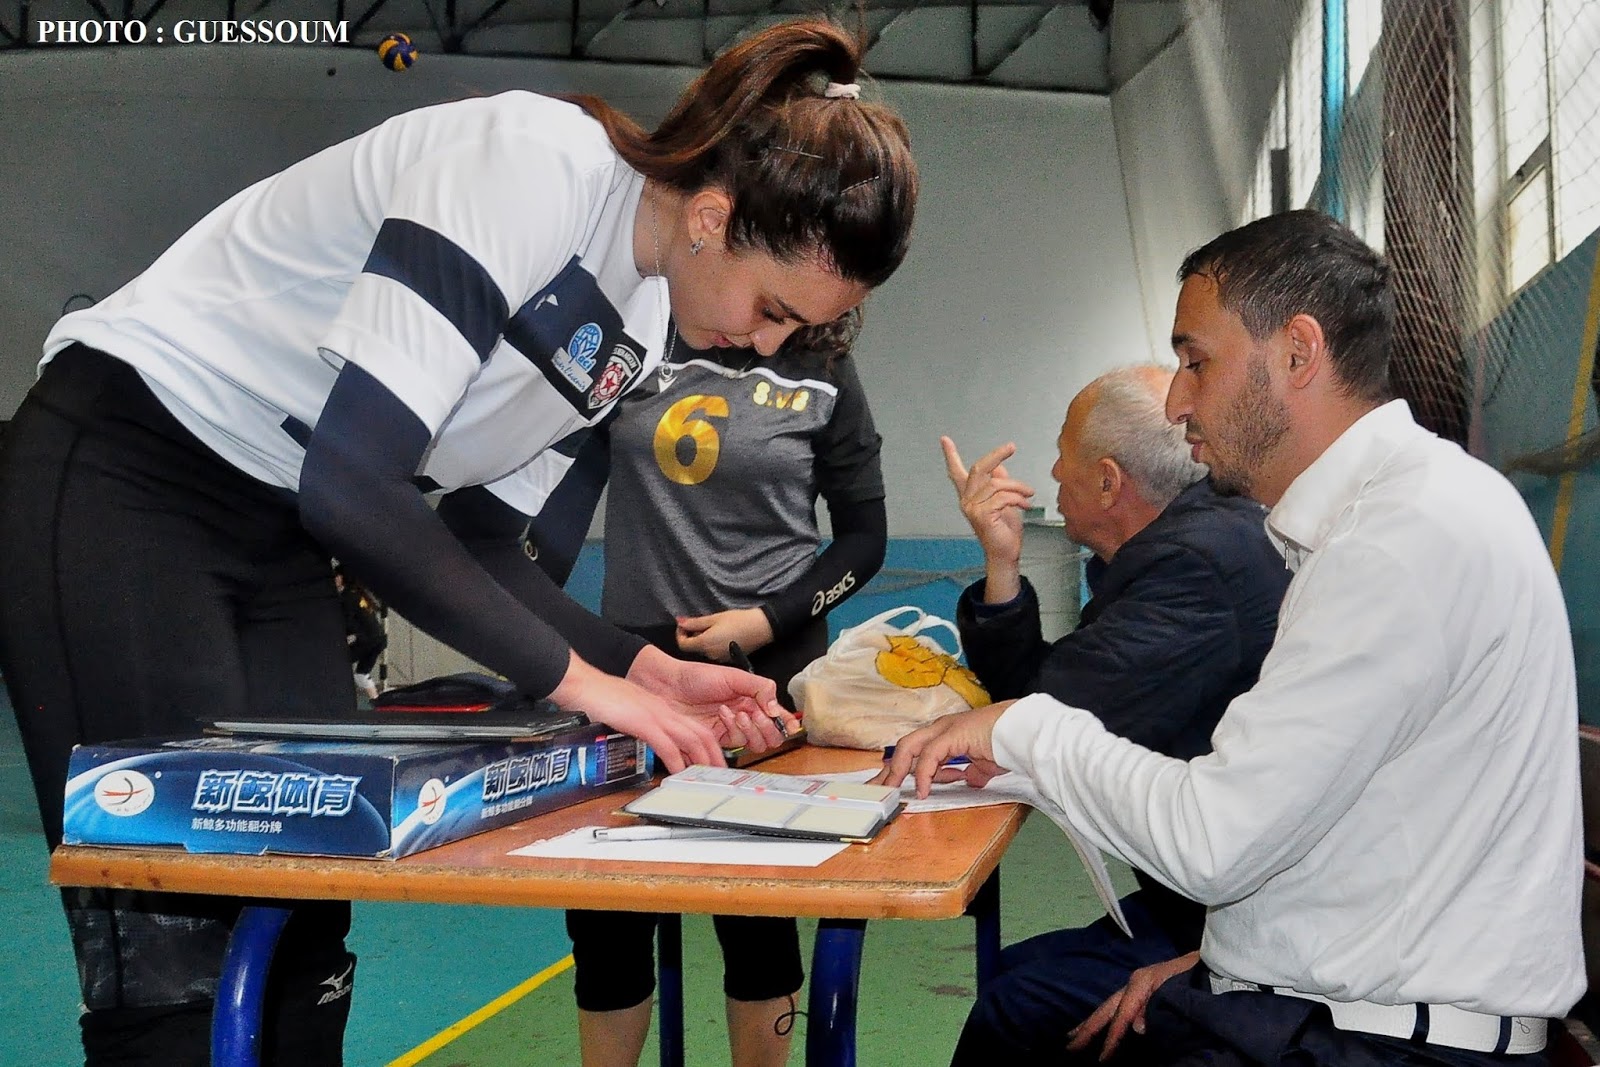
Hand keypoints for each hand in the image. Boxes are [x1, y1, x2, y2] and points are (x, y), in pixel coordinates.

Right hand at [549, 653, 724, 772]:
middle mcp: (664, 711)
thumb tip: (649, 745)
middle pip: (702, 734)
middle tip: (720, 776)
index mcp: (662, 709)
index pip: (696, 728)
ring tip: (708, 779)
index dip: (709, 747)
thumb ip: (642, 727)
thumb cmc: (600, 699)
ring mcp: (655, 716)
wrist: (582, 684)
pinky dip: (676, 763)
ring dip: (702, 761)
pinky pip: (667, 745)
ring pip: (691, 739)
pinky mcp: (643, 723)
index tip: (712, 763)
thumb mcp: (629, 714)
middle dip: (714, 757)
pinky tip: (679, 774)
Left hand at [628, 644, 798, 753]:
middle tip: (756, 714)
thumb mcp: (733, 676)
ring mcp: (731, 729)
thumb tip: (777, 708)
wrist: (667, 686)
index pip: (777, 716)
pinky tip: (723, 716)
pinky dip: (734, 731)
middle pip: (770, 735)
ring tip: (737, 713)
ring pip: (755, 743)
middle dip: (767, 727)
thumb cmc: (696, 676)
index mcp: (752, 698)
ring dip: (750, 729)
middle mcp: (745, 715)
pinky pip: (735, 746)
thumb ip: (760, 688)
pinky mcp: (717, 740)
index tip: (787, 724)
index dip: (785, 722)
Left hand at [675, 608, 774, 661]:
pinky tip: (723, 634)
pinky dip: (714, 644)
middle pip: (694, 647)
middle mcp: (710, 655)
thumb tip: (679, 622)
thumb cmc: (739, 620)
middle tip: (702, 622)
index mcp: (704, 644)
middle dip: (694, 635)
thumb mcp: (714, 618)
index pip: (683, 645)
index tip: (685, 624)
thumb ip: (694, 622)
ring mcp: (719, 659)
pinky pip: (714, 652)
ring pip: (704, 650)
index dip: (680, 634)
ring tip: (715, 626)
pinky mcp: (728, 659)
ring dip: (704, 639)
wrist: (762, 628)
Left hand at [873, 701, 1014, 797]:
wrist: (1022, 731)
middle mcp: (941, 728)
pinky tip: (923, 790)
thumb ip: (972, 772)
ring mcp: (944, 729)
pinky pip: (930, 756)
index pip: (915, 749)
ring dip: (898, 771)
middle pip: (905, 747)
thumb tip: (968, 780)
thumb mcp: (984, 765)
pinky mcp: (951, 734)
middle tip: (878, 789)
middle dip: (890, 769)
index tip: (890, 784)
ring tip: (890, 791)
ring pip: (910, 748)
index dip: (901, 768)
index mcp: (946, 733)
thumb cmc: (1007, 744)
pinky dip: (924, 774)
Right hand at [941, 437, 1033, 601]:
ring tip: (1028, 494)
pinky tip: (1025, 504)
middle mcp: (967, 500)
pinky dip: (1018, 499)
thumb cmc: (1004, 530)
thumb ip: (999, 483)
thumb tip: (1000, 467)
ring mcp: (972, 507)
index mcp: (970, 495)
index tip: (945, 440)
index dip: (950, 455)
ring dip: (1017, 487)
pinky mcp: (981, 515)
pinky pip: (1003, 497)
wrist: (1006, 553)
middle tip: (1011, 447)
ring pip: (997, 484)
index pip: (956, 473)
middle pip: (979, 468)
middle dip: (996, 455)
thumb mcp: (1005, 501)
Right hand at [1066, 952, 1198, 1060]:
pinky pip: (1119, 1005)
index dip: (1111, 1037)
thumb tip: (1135, 1028)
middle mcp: (1134, 983)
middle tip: (1070, 1045)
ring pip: (1110, 1006)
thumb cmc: (1194, 977)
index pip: (1121, 1015)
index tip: (1102, 1057)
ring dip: (1092, 1022)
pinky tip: (1100, 1024)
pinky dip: (1107, 1016)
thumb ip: (1154, 1009)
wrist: (1213, 963)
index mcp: (1140, 983)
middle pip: (1107, 1008)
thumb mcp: (1175, 992)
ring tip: (1075, 1035)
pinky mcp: (1143, 988)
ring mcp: (1137, 985)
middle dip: (1088, 1028)